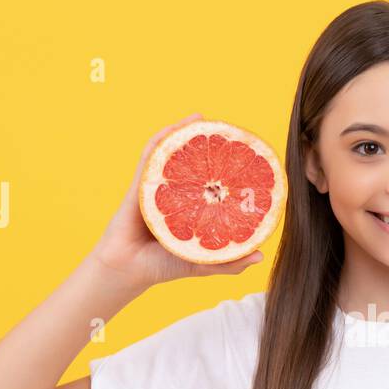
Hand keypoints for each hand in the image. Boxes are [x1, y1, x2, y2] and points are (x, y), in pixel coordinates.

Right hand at [91, 113, 265, 289]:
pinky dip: (162, 139)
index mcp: (189, 208)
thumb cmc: (162, 267)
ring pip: (171, 153)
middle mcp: (175, 193)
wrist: (128, 270)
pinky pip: (150, 156)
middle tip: (225, 129)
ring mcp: (157, 186)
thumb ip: (230, 261)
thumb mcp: (203, 263)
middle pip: (192, 163)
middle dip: (207, 143)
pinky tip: (176, 128)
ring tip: (200, 119)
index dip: (224, 168)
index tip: (242, 154)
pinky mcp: (140, 184)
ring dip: (183, 132)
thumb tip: (260, 256)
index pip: (210, 183)